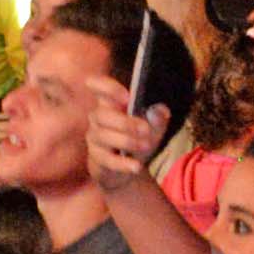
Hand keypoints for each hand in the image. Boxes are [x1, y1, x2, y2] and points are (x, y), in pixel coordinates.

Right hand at [85, 78, 167, 193]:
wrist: (129, 167)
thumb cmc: (138, 138)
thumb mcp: (153, 127)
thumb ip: (158, 117)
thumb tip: (157, 111)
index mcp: (110, 103)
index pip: (97, 85)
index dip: (108, 87)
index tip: (127, 96)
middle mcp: (98, 118)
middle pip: (101, 114)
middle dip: (125, 122)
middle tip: (145, 129)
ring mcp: (95, 139)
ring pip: (104, 136)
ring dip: (127, 141)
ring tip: (146, 145)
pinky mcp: (98, 159)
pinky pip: (107, 160)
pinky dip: (123, 163)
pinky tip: (136, 166)